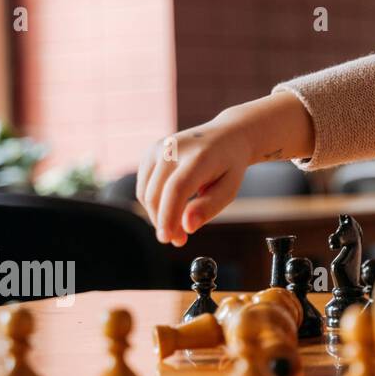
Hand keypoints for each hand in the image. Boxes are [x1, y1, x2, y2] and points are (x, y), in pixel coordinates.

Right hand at [136, 114, 254, 246]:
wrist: (227, 135)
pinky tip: (172, 205)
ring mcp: (158, 148)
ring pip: (145, 193)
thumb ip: (209, 207)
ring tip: (179, 225)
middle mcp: (173, 148)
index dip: (168, 216)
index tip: (168, 239)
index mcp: (198, 156)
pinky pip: (144, 186)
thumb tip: (187, 227)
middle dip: (163, 222)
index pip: (176, 189)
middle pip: (156, 194)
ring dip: (157, 214)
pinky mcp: (150, 152)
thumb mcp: (230, 187)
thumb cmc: (230, 165)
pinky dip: (154, 202)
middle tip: (179, 240)